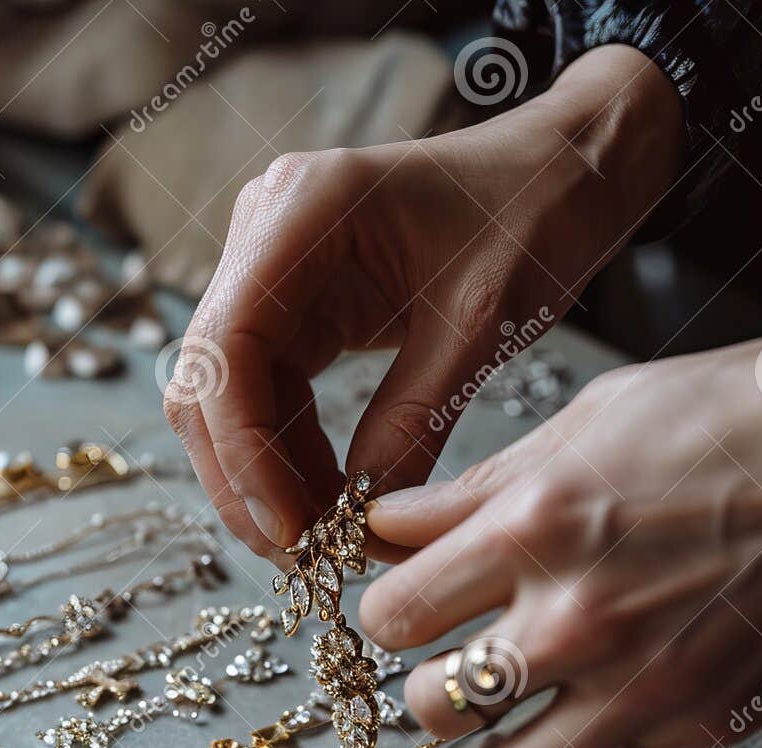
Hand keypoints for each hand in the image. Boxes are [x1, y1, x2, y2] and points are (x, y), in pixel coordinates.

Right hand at [165, 46, 681, 555]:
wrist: (555, 176)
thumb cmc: (531, 220)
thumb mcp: (480, 327)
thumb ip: (414, 421)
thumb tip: (362, 527)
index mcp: (302, 211)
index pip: (228, 349)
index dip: (245, 451)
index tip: (293, 528)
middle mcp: (263, 234)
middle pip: (207, 383)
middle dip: (244, 479)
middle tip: (302, 558)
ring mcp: (268, 271)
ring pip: (225, 402)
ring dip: (261, 479)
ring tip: (323, 544)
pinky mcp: (290, 307)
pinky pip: (265, 399)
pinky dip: (288, 460)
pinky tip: (330, 506)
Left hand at [361, 337, 761, 747]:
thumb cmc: (723, 421)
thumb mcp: (585, 425)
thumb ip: (473, 491)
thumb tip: (384, 528)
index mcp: (533, 530)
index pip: (392, 617)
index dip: (391, 613)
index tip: (412, 607)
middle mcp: (578, 621)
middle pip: (431, 710)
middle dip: (432, 686)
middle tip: (460, 662)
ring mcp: (642, 684)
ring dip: (500, 744)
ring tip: (521, 706)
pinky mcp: (700, 722)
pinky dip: (610, 726)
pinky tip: (632, 674)